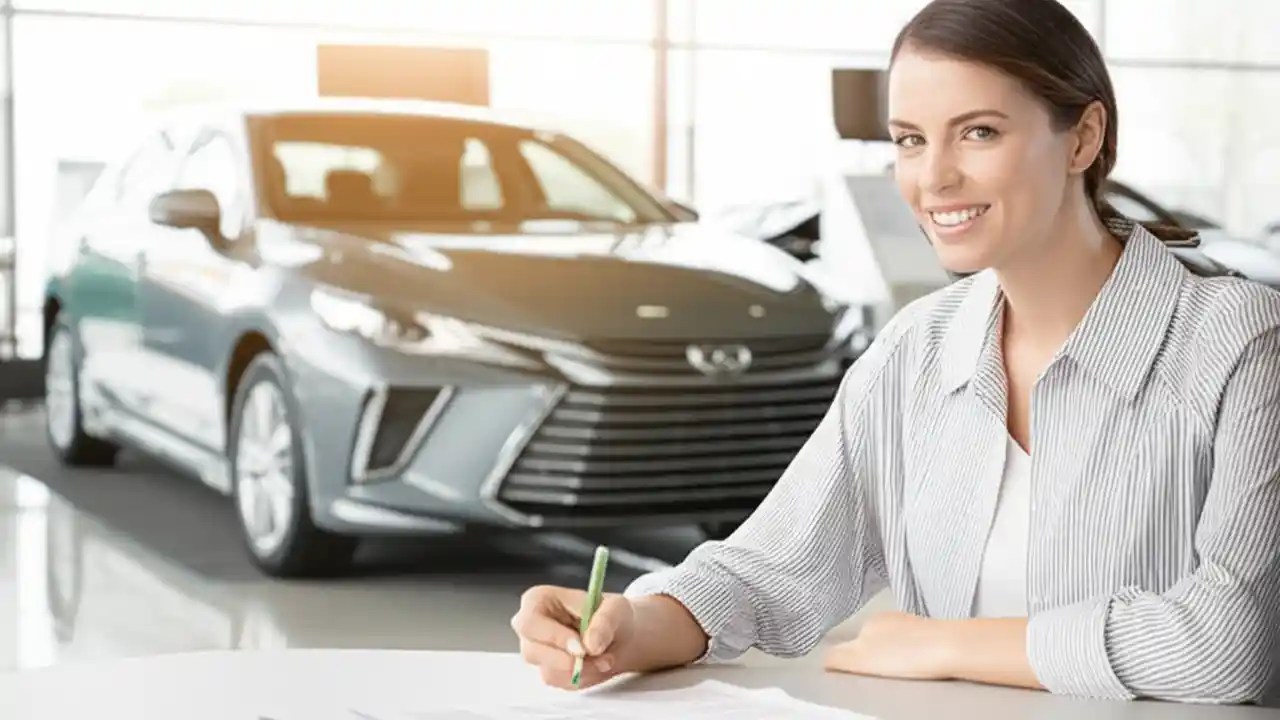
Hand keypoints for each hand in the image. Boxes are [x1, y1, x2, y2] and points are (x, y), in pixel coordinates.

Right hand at [510, 585, 636, 689]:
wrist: (620, 635)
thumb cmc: (610, 613)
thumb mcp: (615, 607)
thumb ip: (604, 622)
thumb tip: (591, 644)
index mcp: (537, 600)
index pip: (530, 622)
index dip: (553, 637)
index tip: (580, 648)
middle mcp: (531, 628)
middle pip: (532, 652)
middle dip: (567, 660)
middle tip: (597, 657)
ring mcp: (537, 652)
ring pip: (548, 671)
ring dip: (582, 670)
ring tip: (605, 658)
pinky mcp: (548, 672)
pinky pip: (561, 683)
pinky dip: (583, 678)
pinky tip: (597, 665)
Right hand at [823, 611, 955, 680]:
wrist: (951, 647)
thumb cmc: (908, 653)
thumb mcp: (860, 659)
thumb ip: (837, 657)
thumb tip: (824, 659)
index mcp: (870, 623)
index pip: (852, 642)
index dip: (853, 660)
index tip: (860, 673)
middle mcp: (889, 618)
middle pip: (874, 641)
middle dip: (874, 657)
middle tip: (881, 676)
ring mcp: (912, 624)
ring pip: (895, 643)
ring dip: (895, 657)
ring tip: (902, 673)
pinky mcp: (932, 632)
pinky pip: (915, 645)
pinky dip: (913, 656)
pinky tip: (919, 666)